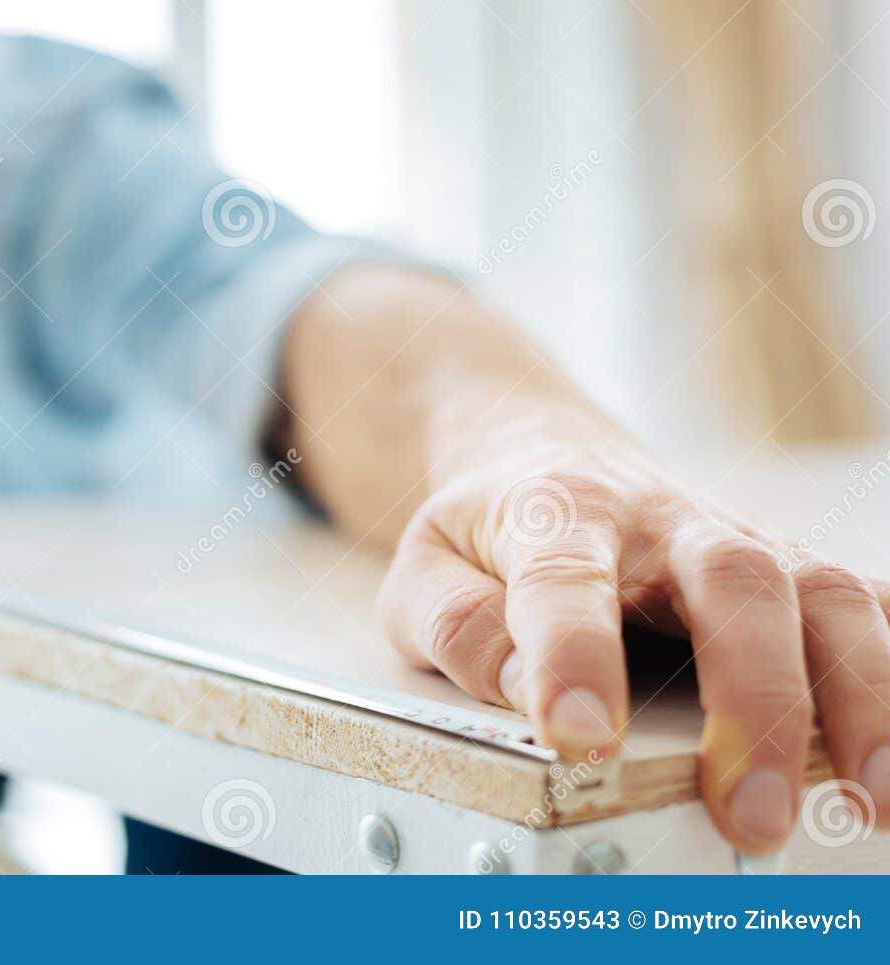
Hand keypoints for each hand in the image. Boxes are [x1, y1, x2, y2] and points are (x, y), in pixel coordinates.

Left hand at [377, 433, 889, 853]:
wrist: (548, 460)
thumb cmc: (489, 534)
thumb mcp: (426, 567)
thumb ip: (455, 625)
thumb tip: (521, 691)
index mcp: (558, 512)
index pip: (567, 582)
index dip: (574, 658)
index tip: (578, 738)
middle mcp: (665, 520)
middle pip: (734, 583)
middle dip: (753, 700)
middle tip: (750, 810)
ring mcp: (742, 538)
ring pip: (823, 592)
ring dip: (859, 695)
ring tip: (868, 797)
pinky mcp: (791, 570)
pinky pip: (864, 605)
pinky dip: (888, 673)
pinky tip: (886, 748)